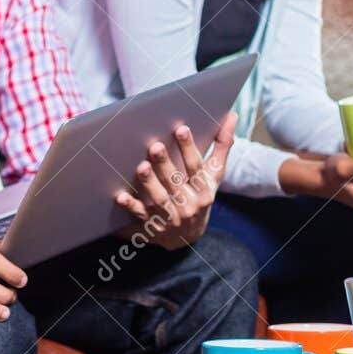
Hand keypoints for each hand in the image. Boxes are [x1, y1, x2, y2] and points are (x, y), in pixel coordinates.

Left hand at [115, 113, 234, 249]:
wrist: (189, 237)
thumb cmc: (200, 196)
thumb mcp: (214, 175)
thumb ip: (222, 146)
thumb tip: (231, 116)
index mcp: (204, 189)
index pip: (196, 166)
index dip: (189, 148)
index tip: (181, 129)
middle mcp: (189, 204)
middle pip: (176, 182)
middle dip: (165, 164)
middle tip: (155, 146)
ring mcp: (171, 216)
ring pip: (160, 199)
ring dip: (150, 183)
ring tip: (141, 167)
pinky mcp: (153, 225)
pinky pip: (141, 215)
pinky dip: (131, 206)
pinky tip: (120, 196)